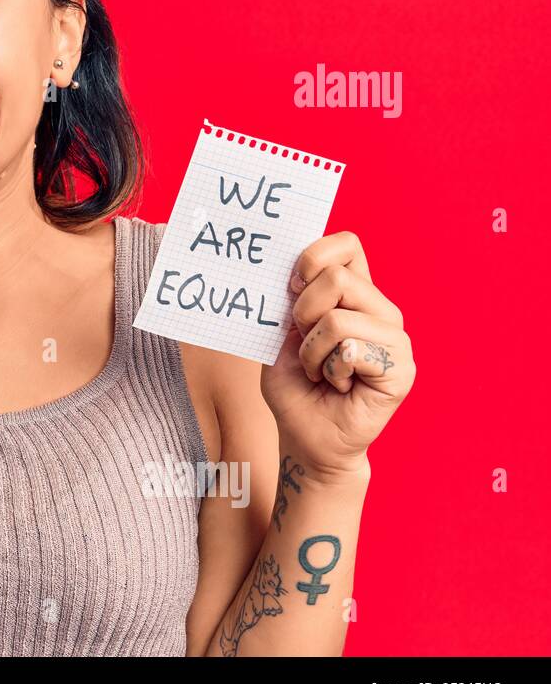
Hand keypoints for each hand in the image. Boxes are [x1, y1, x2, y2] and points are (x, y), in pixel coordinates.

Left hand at [259, 231, 415, 480]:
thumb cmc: (294, 388)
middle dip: (302, 314)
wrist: (306, 438)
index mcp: (354, 295)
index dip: (313, 258)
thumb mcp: (282, 335)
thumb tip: (294, 270)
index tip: (291, 288)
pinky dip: (329, 370)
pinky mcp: (401, 369)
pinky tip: (338, 385)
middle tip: (305, 345)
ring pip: (339, 318)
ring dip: (313, 351)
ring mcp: (396, 339)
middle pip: (337, 278)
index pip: (347, 245)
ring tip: (320, 371)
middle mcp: (380, 310)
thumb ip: (293, 300)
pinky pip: (351, 350)